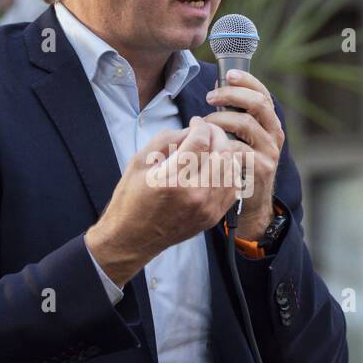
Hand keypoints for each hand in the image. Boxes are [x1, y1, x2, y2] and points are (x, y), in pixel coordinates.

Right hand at [85, 117, 239, 287]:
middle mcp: (194, 195)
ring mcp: (206, 209)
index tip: (195, 122)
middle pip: (222, 153)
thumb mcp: (138, 162)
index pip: (201, 141)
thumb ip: (166, 140)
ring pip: (232, 170)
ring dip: (225, 153)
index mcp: (172, 180)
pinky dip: (229, 173)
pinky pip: (233, 189)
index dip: (200, 125)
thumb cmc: (130, 200)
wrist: (131, 239)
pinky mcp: (212, 218)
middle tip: (207, 131)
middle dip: (217, 135)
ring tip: (212, 148)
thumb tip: (190, 130)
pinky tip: (217, 168)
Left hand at [203, 68, 282, 237]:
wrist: (251, 204)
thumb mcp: (241, 139)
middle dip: (231, 95)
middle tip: (210, 96)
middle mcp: (274, 135)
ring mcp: (270, 152)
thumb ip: (234, 117)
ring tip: (204, 124)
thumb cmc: (239, 166)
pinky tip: (209, 144)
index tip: (229, 74)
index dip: (248, 81)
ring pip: (245, 123)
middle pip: (257, 104)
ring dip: (220, 119)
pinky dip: (220, 142)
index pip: (264, 94)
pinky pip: (238, 148)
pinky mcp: (261, 168)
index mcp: (270, 124)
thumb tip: (218, 89)